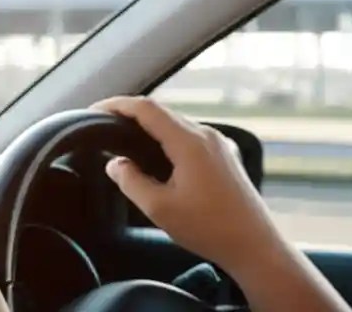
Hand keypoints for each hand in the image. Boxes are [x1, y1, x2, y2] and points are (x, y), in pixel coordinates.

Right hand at [92, 96, 276, 274]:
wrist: (255, 246)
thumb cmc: (210, 229)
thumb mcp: (159, 208)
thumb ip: (131, 181)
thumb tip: (116, 164)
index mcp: (189, 142)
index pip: (147, 108)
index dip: (117, 104)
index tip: (95, 110)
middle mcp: (206, 135)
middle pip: (162, 113)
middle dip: (131, 115)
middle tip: (106, 126)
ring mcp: (219, 145)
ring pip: (177, 125)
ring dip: (151, 127)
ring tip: (127, 140)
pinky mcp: (225, 157)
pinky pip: (191, 137)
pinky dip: (168, 139)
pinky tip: (158, 158)